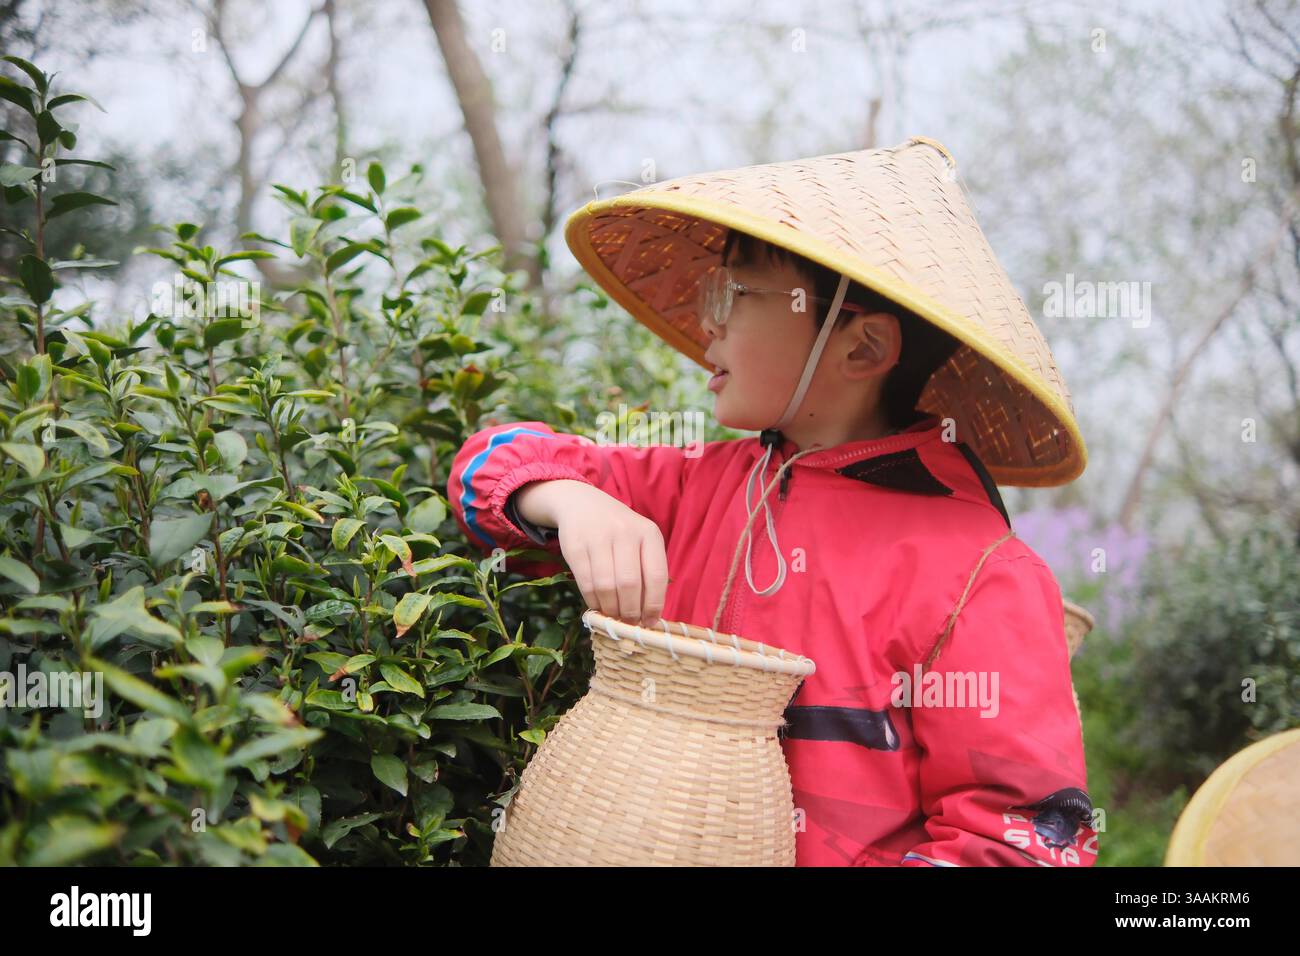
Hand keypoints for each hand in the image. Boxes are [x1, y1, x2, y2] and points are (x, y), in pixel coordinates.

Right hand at [515, 479, 668, 627]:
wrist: (581, 504)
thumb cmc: (619, 531)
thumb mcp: (640, 541)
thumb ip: (647, 572)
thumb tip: (649, 618)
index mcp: (649, 533)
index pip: (656, 576)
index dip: (653, 604)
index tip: (649, 622)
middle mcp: (625, 532)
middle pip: (629, 584)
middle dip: (630, 611)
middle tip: (628, 623)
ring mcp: (598, 537)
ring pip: (606, 586)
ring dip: (611, 609)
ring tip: (613, 616)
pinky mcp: (575, 546)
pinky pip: (586, 583)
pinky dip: (593, 601)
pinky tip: (598, 605)